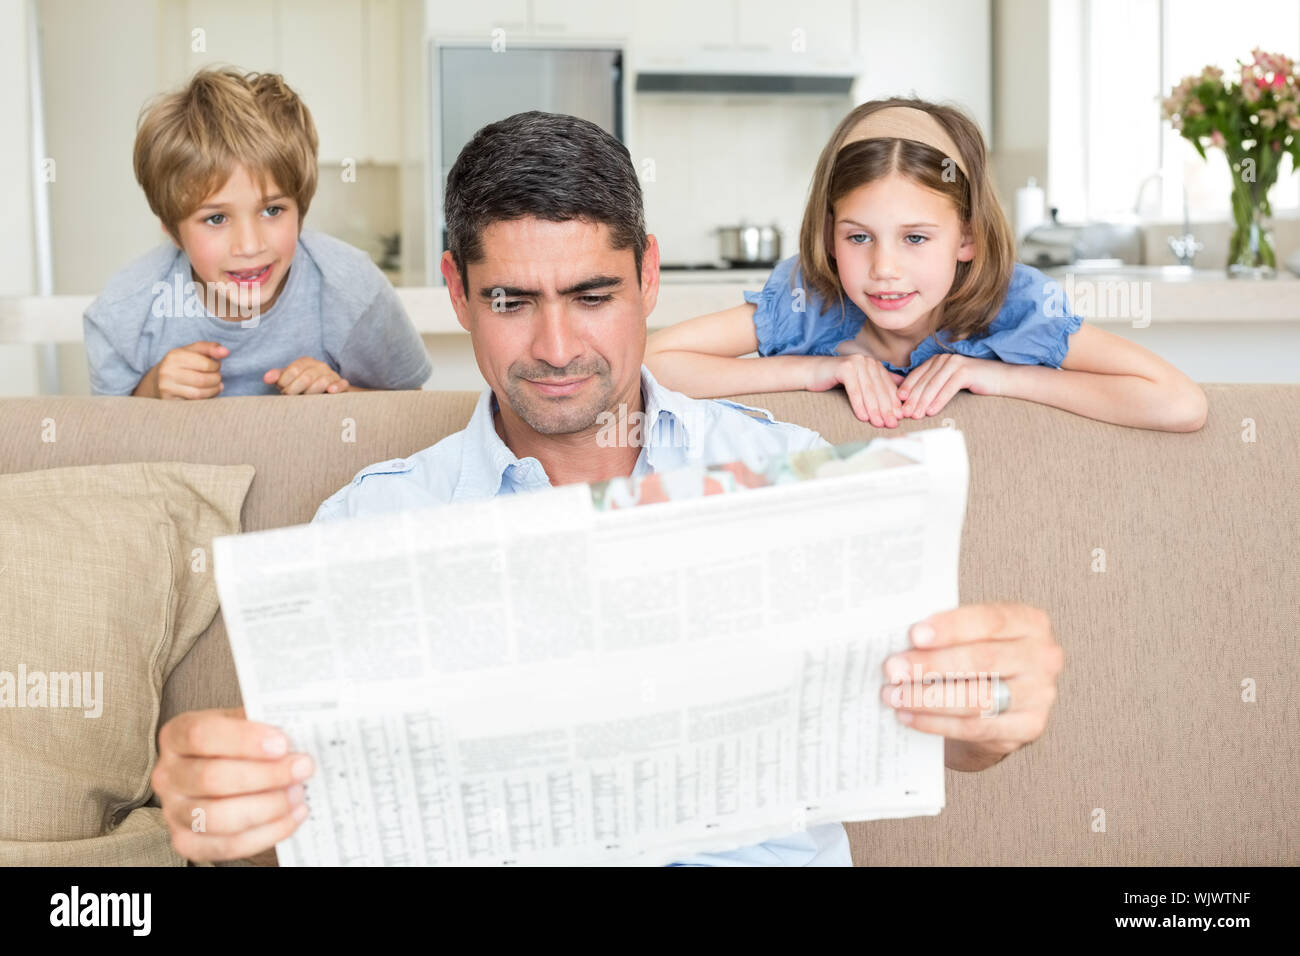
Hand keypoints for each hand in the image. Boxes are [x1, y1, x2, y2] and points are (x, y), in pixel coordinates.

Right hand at [152, 707, 314, 861]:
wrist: (227, 773)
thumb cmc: (238, 744)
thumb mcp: (245, 722)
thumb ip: (264, 722)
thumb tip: (299, 730)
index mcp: (177, 735)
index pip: (202, 735)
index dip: (244, 740)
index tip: (283, 743)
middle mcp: (167, 774)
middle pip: (211, 778)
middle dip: (265, 775)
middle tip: (303, 768)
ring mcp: (173, 812)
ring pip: (218, 816)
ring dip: (267, 807)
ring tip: (298, 794)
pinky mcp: (187, 842)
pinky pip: (227, 845)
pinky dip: (266, 833)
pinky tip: (292, 817)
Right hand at [155, 341, 226, 399]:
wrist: (157, 380)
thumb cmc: (180, 364)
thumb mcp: (192, 351)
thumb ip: (210, 348)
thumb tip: (226, 352)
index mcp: (174, 356)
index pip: (206, 364)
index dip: (216, 366)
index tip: (215, 366)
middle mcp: (168, 372)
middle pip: (203, 380)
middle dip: (216, 379)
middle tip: (216, 377)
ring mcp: (167, 388)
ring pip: (199, 393)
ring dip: (213, 390)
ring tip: (216, 385)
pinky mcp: (169, 401)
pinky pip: (194, 402)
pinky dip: (206, 398)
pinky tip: (208, 393)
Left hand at [263, 356, 349, 394]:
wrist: (325, 392)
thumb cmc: (302, 386)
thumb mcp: (289, 380)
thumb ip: (278, 377)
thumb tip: (266, 378)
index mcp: (306, 362)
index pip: (294, 369)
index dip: (285, 382)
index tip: (281, 390)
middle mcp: (320, 366)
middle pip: (306, 377)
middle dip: (295, 389)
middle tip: (289, 398)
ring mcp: (332, 375)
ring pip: (322, 381)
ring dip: (311, 392)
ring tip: (305, 400)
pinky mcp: (342, 384)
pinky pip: (342, 384)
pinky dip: (337, 387)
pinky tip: (330, 391)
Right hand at [805, 353, 905, 427]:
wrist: (810, 373)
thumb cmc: (834, 382)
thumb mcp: (860, 385)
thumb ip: (878, 387)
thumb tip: (901, 398)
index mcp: (874, 365)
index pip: (887, 386)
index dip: (894, 404)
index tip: (899, 419)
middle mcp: (867, 361)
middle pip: (879, 389)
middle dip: (886, 409)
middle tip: (891, 425)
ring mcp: (856, 362)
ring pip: (868, 391)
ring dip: (874, 409)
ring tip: (878, 424)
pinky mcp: (845, 367)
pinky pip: (854, 390)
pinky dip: (859, 405)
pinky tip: (862, 418)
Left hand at [880, 603, 1063, 770]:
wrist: (1002, 702)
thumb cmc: (979, 657)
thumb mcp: (973, 635)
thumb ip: (948, 633)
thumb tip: (900, 640)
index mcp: (1029, 622)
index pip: (990, 621)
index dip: (951, 628)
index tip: (915, 634)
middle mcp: (1043, 657)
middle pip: (982, 660)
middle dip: (931, 665)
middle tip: (893, 668)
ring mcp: (1040, 694)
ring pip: (977, 698)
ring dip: (928, 698)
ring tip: (894, 695)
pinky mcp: (1029, 727)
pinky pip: (976, 727)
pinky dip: (937, 723)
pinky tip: (909, 717)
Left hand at [897, 354, 1005, 418]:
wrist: (1000, 379)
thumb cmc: (974, 384)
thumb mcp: (948, 383)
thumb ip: (932, 386)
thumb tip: (909, 400)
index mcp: (936, 360)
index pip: (916, 376)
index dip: (906, 390)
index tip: (897, 405)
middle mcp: (943, 359)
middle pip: (923, 382)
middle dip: (912, 399)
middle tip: (904, 414)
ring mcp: (954, 363)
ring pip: (933, 386)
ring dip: (923, 402)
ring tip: (916, 416)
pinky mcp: (965, 371)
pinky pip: (948, 389)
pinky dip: (938, 401)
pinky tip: (931, 412)